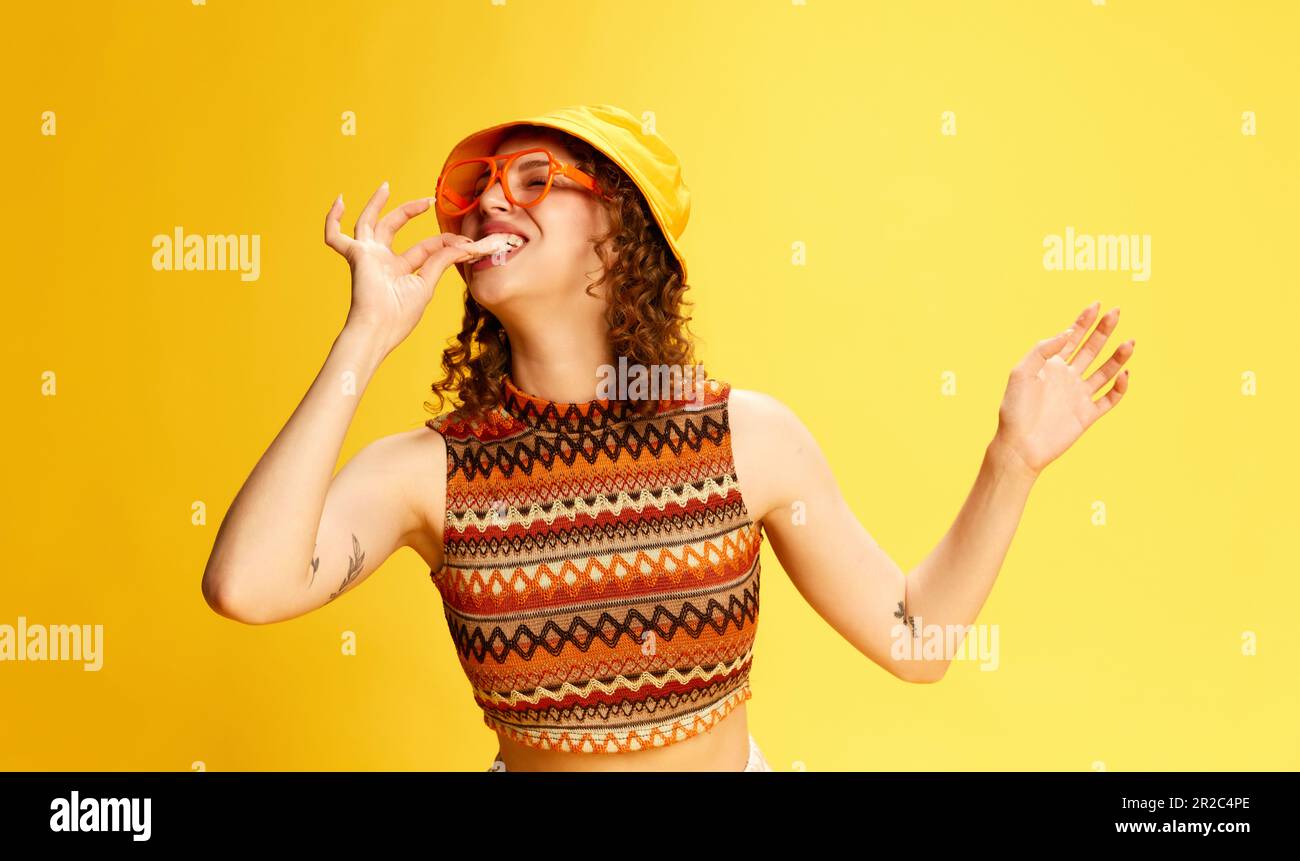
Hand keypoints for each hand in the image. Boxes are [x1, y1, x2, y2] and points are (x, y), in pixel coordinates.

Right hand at [323, 181, 477, 354]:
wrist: (379, 329)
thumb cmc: (400, 316)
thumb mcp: (426, 284)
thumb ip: (441, 260)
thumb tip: (464, 245)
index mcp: (400, 269)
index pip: (424, 247)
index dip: (445, 242)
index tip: (466, 243)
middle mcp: (382, 260)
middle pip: (393, 227)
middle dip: (409, 211)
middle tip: (427, 200)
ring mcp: (367, 256)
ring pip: (367, 222)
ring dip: (376, 203)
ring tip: (385, 186)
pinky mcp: (355, 255)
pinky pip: (334, 236)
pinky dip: (331, 220)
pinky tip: (338, 202)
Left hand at [993, 301, 1134, 475]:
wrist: (1019, 445)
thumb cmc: (1014, 409)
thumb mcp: (1021, 372)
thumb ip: (1042, 350)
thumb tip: (1067, 333)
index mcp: (1051, 365)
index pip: (1072, 338)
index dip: (1084, 321)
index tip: (1097, 304)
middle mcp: (1068, 377)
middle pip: (1092, 349)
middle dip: (1104, 330)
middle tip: (1117, 312)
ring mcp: (1079, 396)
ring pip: (1105, 371)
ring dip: (1118, 356)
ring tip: (1129, 342)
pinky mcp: (1088, 415)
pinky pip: (1109, 399)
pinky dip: (1119, 387)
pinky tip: (1123, 374)